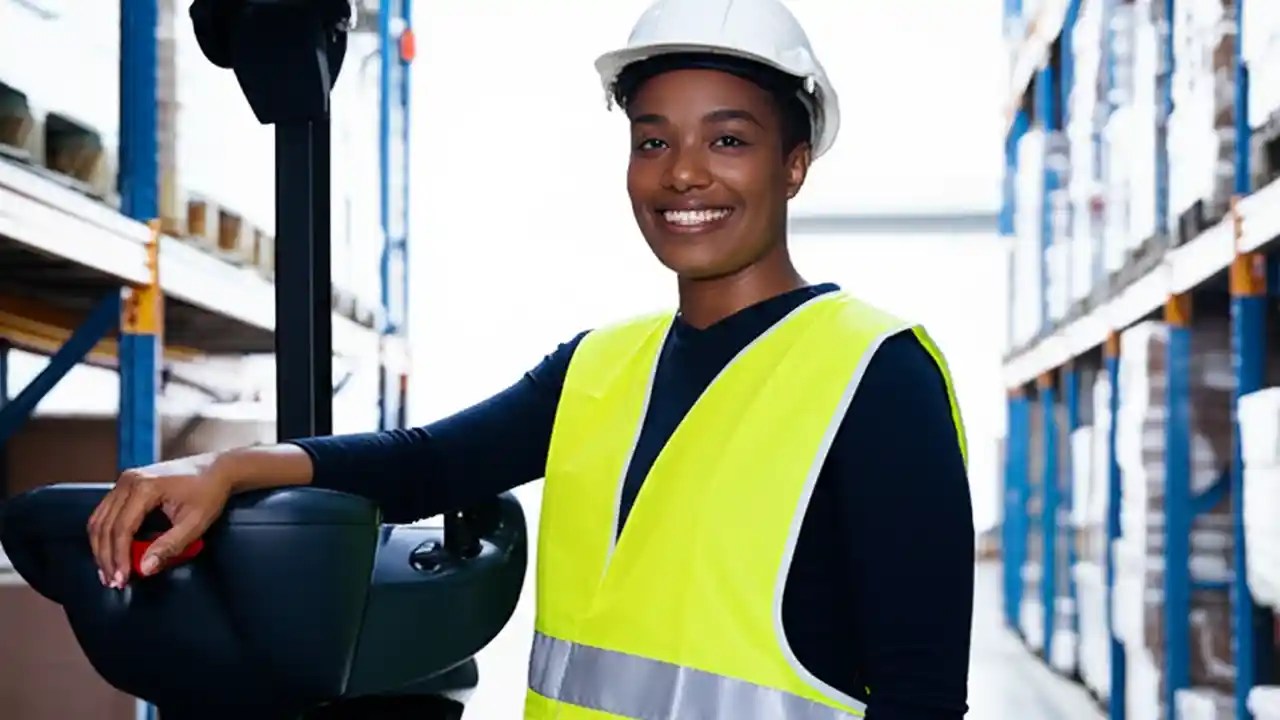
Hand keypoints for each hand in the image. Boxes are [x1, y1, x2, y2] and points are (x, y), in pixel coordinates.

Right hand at [87, 453, 231, 587]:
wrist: (217, 469)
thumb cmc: (209, 492)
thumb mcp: (195, 522)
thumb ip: (170, 546)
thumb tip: (145, 568)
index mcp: (145, 487)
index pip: (121, 529)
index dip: (119, 557)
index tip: (122, 579)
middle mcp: (129, 481)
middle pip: (105, 525)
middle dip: (106, 557)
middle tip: (113, 581)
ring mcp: (125, 480)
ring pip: (99, 520)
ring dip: (101, 548)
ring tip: (109, 572)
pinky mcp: (126, 485)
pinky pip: (105, 513)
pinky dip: (105, 535)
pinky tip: (111, 553)